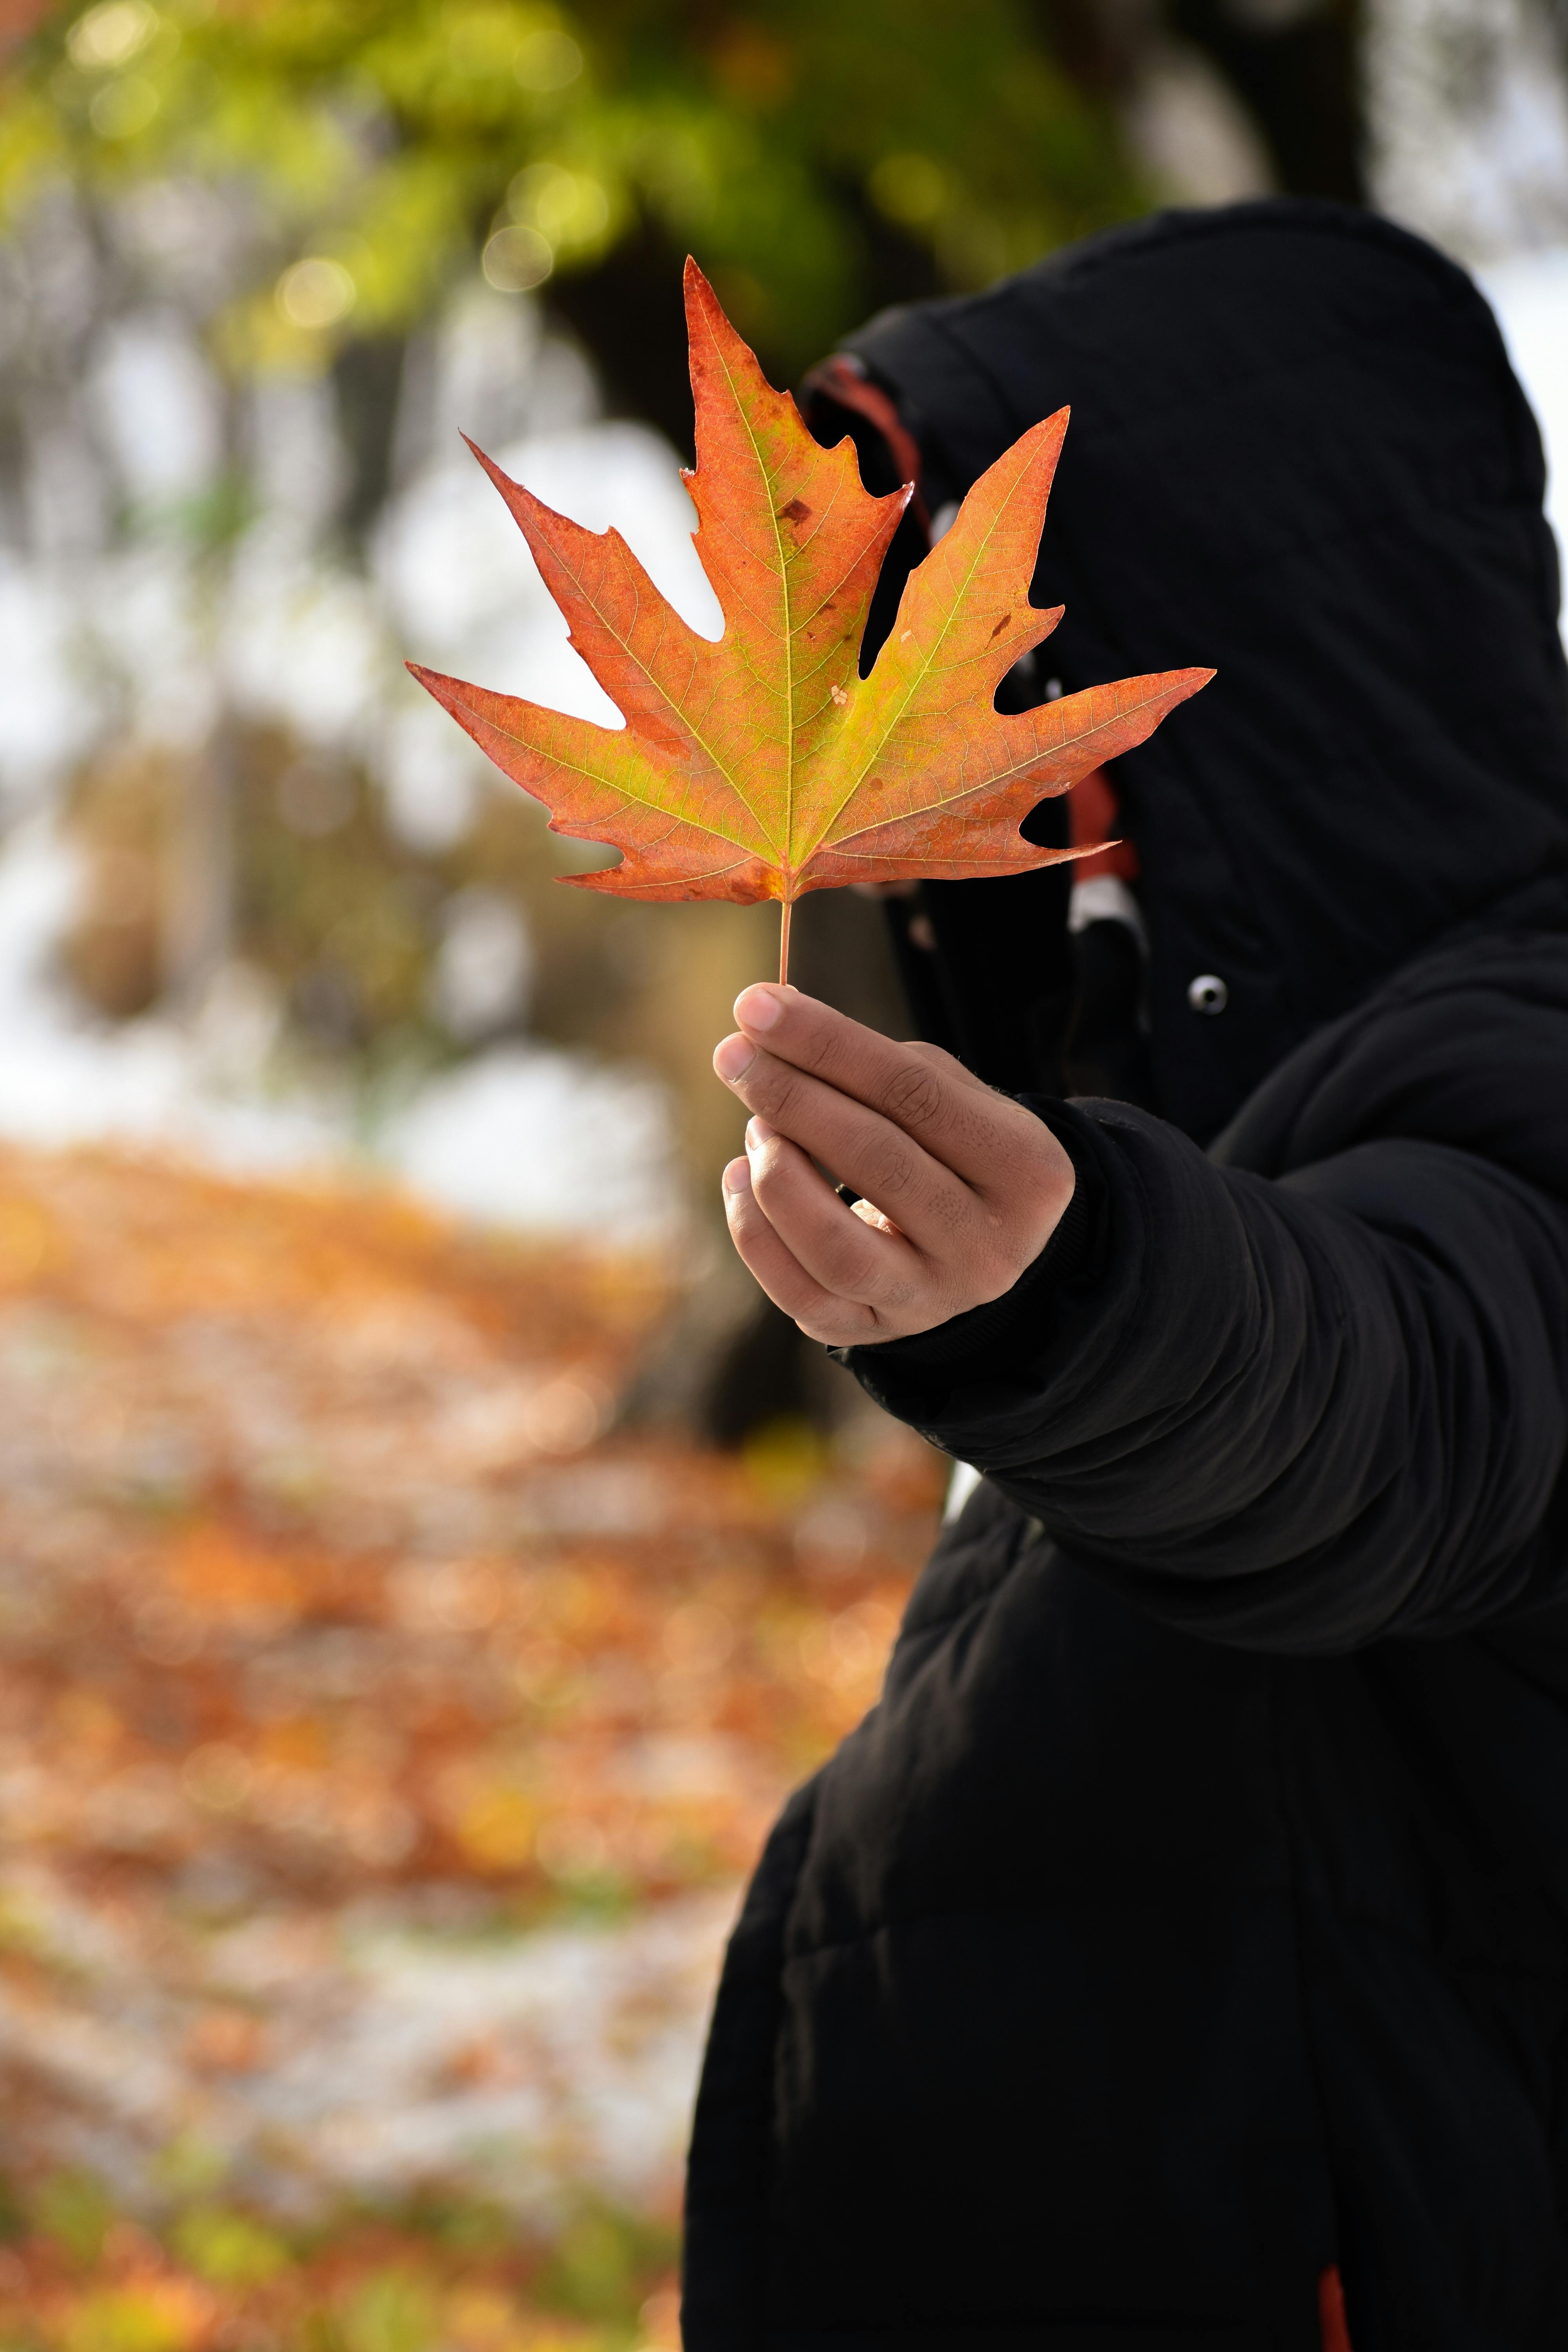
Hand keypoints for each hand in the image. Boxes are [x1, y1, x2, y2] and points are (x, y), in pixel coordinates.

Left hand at [712, 985, 1074, 1347]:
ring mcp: (934, 1299)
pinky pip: (800, 1293)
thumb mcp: (950, 1097)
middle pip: (875, 1160)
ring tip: (753, 1124)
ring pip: (835, 1246)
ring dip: (776, 1173)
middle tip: (733, 1054)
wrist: (985, 1246)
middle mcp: (989, 1245)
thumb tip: (772, 1033)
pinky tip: (740, 1177)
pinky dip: (754, 1233)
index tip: (757, 1005)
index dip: (828, 1044)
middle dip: (790, 1097)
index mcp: (1027, 1170)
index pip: (911, 1093)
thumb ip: (878, 1068)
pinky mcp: (879, 1332)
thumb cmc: (953, 1149)